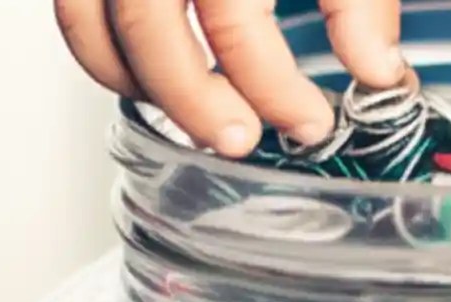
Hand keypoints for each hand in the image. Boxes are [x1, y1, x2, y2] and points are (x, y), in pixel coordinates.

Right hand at [54, 0, 406, 156]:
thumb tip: (375, 70)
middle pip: (150, 23)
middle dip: (198, 98)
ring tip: (199, 122)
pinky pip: (75, 3)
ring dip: (144, 83)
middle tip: (245, 138)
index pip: (234, 18)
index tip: (310, 121)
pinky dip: (106, 51)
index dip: (275, 84)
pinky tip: (152, 80)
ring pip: (96, 17)